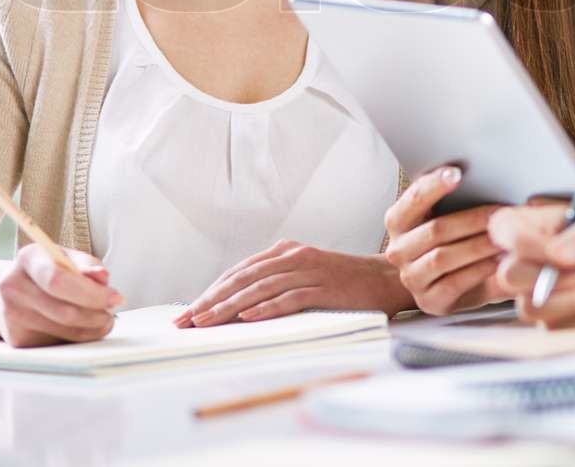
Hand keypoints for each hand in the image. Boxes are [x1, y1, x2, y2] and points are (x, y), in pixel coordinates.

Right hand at [0, 244, 121, 347]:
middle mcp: (13, 287)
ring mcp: (12, 316)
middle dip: (97, 314)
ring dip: (93, 328)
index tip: (115, 297)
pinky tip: (82, 325)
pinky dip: (78, 336)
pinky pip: (59, 343)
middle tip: (112, 311)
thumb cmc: (49, 271)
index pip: (58, 280)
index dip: (92, 293)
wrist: (12, 292)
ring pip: (65, 331)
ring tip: (102, 318)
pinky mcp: (17, 339)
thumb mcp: (68, 258)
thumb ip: (88, 266)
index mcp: (28, 259)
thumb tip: (102, 277)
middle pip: (64, 311)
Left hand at [177, 241, 404, 326]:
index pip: (240, 272)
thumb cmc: (345, 282)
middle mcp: (294, 257)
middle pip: (244, 278)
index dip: (212, 291)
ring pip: (261, 287)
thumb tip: (240, 305)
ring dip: (230, 306)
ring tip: (207, 321)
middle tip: (187, 320)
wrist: (386, 279)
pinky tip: (249, 318)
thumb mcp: (306, 274)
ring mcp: (310, 270)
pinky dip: (268, 308)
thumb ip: (278, 281)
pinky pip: (291, 297)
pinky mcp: (325, 287)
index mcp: (286, 252)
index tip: (190, 311)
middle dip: (212, 300)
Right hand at [381, 166, 506, 314]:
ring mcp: (411, 277)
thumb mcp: (446, 217)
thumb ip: (458, 199)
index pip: (413, 198)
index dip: (434, 185)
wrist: (436, 283)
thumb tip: (490, 177)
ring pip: (443, 257)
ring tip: (504, 238)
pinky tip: (497, 262)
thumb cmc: (449, 243)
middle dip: (473, 219)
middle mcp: (399, 250)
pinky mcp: (429, 300)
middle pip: (435, 229)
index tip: (458, 173)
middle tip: (502, 213)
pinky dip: (478, 270)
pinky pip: (453, 283)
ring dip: (478, 246)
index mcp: (399, 221)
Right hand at [490, 204, 574, 328]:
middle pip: (510, 273)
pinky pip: (554, 327)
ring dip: (573, 299)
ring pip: (530, 305)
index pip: (506, 228)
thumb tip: (555, 254)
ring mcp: (550, 294)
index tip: (553, 250)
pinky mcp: (562, 323)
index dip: (518, 241)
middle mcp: (544, 260)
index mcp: (551, 227)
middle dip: (553, 276)